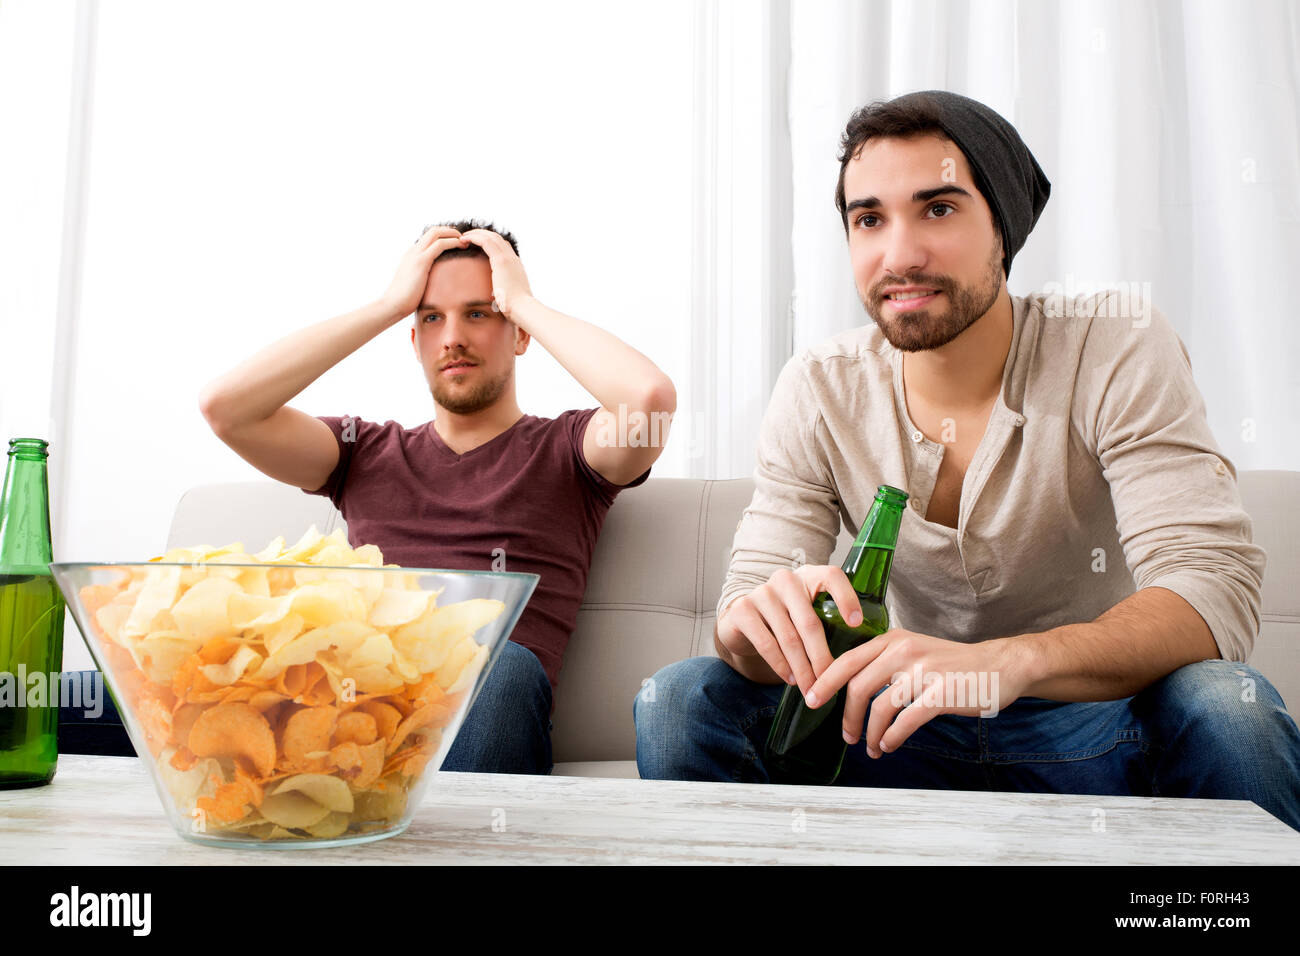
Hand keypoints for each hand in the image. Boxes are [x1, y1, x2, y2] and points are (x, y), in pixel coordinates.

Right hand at [379, 225, 469, 319]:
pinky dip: (453, 242)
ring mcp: (416, 254)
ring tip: (466, 241)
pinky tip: (461, 245)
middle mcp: (413, 251)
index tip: (456, 241)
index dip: (443, 236)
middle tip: (464, 238)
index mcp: (412, 255)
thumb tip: (434, 285)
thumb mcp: (415, 284)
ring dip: (453, 234)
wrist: (392, 304)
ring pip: (436, 233)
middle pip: (433, 231)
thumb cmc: (404, 299)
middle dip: (450, 231)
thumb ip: (424, 279)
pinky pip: (440, 245)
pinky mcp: (421, 262)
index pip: (428, 238)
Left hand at [459, 228, 532, 320]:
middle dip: (482, 235)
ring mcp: (508, 258)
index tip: (477, 244)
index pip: (503, 247)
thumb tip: (498, 302)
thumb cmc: (516, 308)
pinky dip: (474, 238)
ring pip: (491, 237)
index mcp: (515, 267)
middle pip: (497, 238)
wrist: (523, 309)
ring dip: (476, 234)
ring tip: (463, 236)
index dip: (490, 242)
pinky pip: (485, 242)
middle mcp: (513, 259)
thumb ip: (504, 294)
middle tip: (468, 236)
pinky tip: (464, 239)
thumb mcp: (510, 297)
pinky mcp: (501, 261)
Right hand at [717, 565, 861, 696]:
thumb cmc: (788, 620)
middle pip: (810, 622)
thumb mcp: (809, 612)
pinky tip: (790, 679)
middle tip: (831, 682)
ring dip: (802, 669)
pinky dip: (781, 665)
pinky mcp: (742, 610)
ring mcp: (762, 593)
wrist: (744, 621)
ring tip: (811, 688)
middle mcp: (785, 580)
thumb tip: (862, 655)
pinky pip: (766, 643)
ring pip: (789, 638)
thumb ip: (831, 621)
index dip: (846, 598)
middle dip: (822, 658)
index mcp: (809, 576)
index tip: (856, 624)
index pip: (831, 576)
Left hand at [804, 629, 1028, 757]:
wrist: (999, 666)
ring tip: (872, 747)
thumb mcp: (914, 651)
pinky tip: (890, 745)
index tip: (812, 700)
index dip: (825, 682)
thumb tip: (849, 687)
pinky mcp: (940, 693)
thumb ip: (884, 662)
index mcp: (892, 639)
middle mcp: (903, 651)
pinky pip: (905, 721)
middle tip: (846, 736)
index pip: (847, 660)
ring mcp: (923, 671)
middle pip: (858, 686)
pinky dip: (892, 738)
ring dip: (871, 733)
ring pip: (880, 707)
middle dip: (847, 717)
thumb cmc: (952, 664)